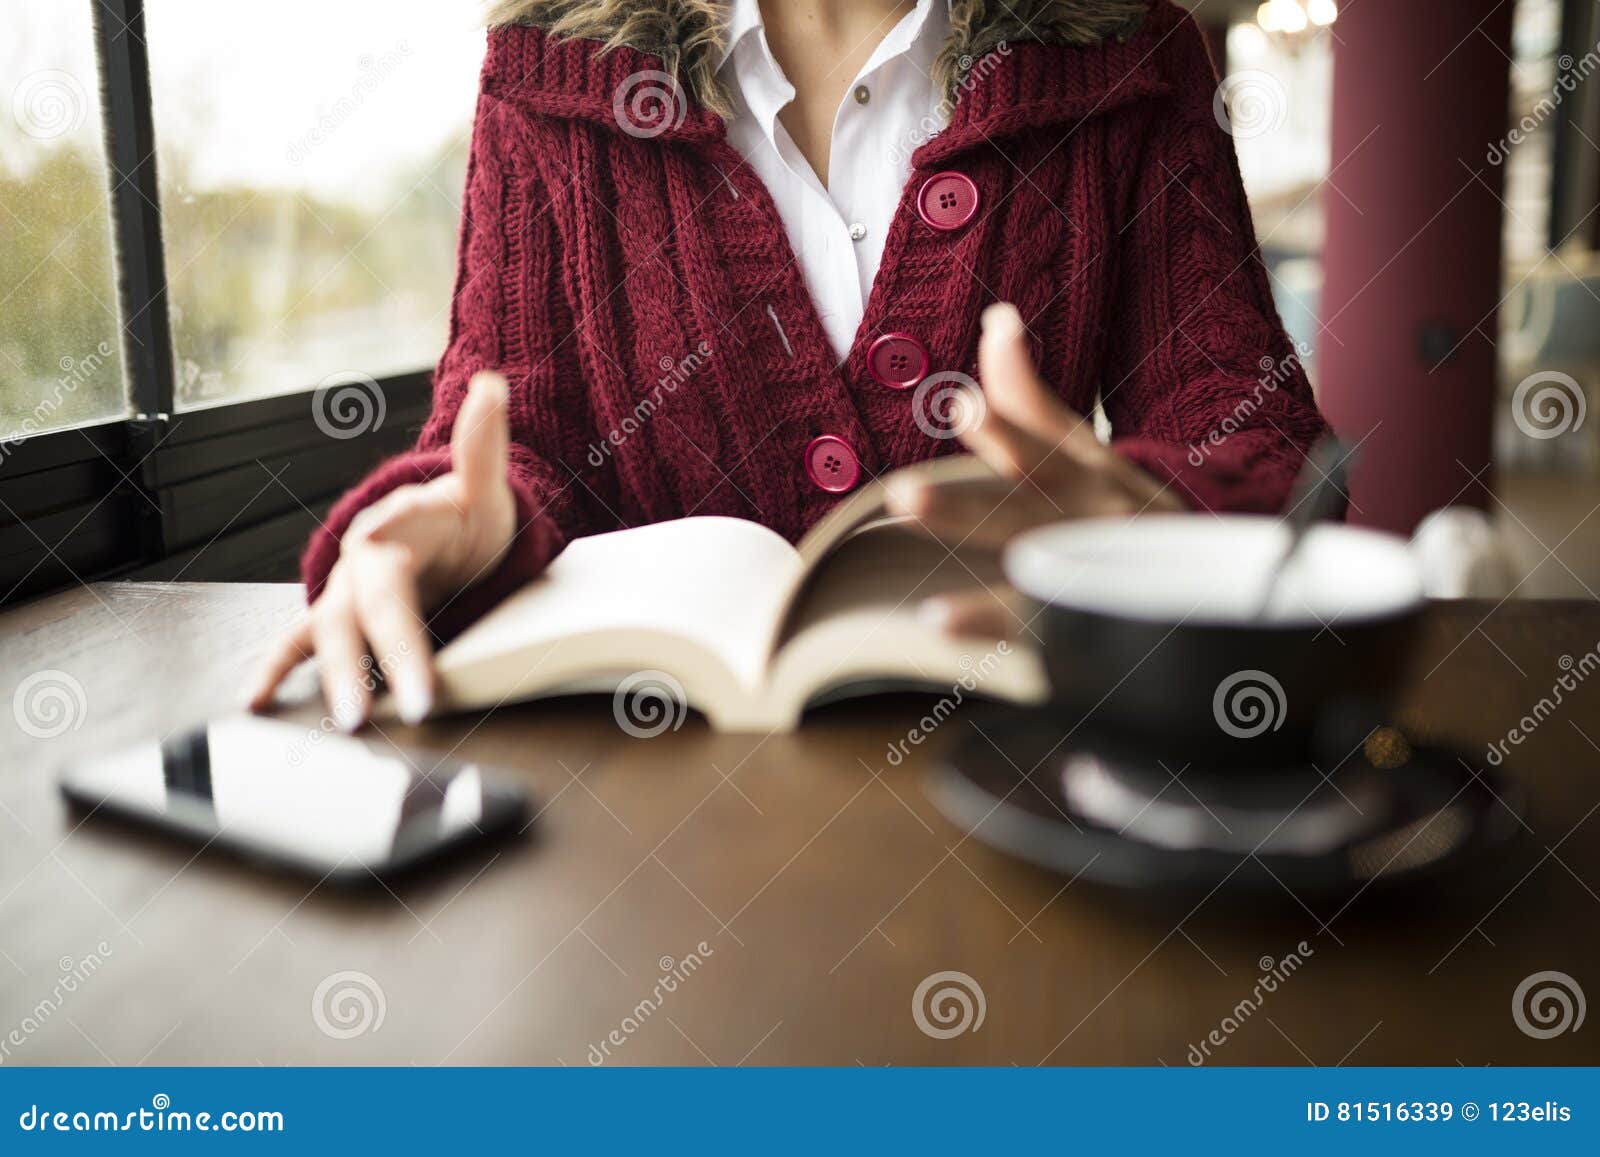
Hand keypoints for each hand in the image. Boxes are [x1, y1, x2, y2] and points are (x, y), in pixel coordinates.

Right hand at [246, 372, 518, 727]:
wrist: (448, 530)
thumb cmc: (467, 515)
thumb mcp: (483, 486)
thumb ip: (482, 445)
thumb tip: (494, 383)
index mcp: (390, 534)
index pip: (392, 583)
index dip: (400, 626)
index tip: (411, 651)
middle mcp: (359, 563)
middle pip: (355, 618)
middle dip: (367, 668)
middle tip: (385, 715)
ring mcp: (347, 591)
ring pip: (329, 636)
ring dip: (333, 678)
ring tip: (347, 722)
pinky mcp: (343, 614)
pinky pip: (301, 641)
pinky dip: (277, 668)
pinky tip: (255, 700)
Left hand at [887, 302, 1183, 636]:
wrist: (1205, 590)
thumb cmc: (1124, 509)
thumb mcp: (1086, 451)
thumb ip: (1029, 398)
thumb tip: (997, 319)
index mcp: (1088, 474)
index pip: (1041, 445)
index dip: (1006, 430)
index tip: (961, 407)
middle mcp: (1091, 518)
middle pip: (1025, 506)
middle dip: (966, 503)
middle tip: (904, 493)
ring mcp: (1091, 571)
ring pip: (1029, 564)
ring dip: (978, 572)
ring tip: (921, 567)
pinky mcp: (1084, 622)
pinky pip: (1036, 626)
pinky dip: (987, 623)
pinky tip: (937, 620)